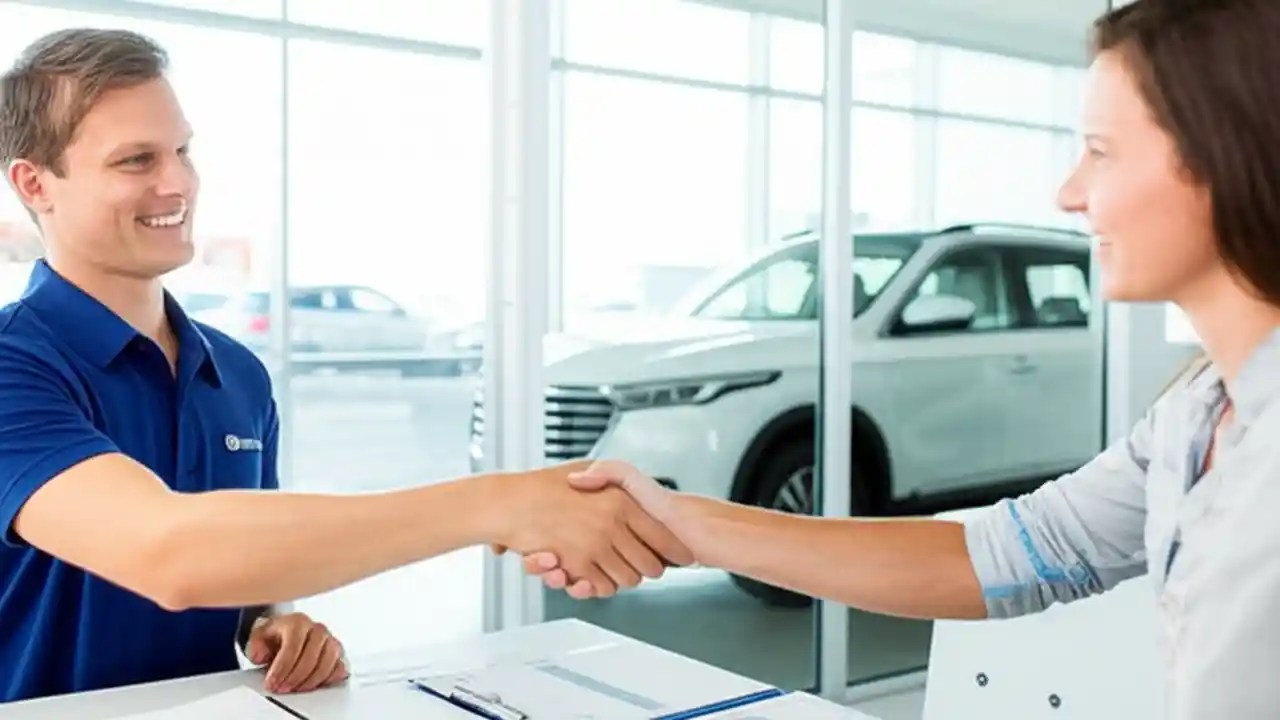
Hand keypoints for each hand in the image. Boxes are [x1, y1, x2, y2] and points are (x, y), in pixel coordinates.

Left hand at [246, 612, 348, 693]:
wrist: (286, 633)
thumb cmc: (275, 636)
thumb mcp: (258, 637)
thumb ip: (256, 645)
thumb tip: (261, 655)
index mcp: (297, 622)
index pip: (293, 645)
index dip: (282, 668)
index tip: (272, 682)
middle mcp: (317, 629)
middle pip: (311, 657)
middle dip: (294, 678)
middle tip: (281, 689)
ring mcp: (330, 640)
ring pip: (327, 663)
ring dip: (310, 681)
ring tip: (295, 689)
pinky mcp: (338, 653)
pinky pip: (339, 668)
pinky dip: (327, 680)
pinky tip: (313, 685)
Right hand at [493, 461, 692, 598]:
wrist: (509, 503)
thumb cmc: (544, 486)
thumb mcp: (587, 468)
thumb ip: (613, 476)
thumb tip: (637, 489)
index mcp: (620, 500)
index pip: (662, 534)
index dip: (675, 550)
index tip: (684, 558)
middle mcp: (612, 523)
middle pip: (650, 565)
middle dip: (648, 570)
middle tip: (644, 568)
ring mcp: (595, 545)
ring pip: (627, 580)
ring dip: (622, 580)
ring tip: (614, 570)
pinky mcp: (577, 565)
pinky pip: (601, 587)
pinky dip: (599, 587)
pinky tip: (591, 576)